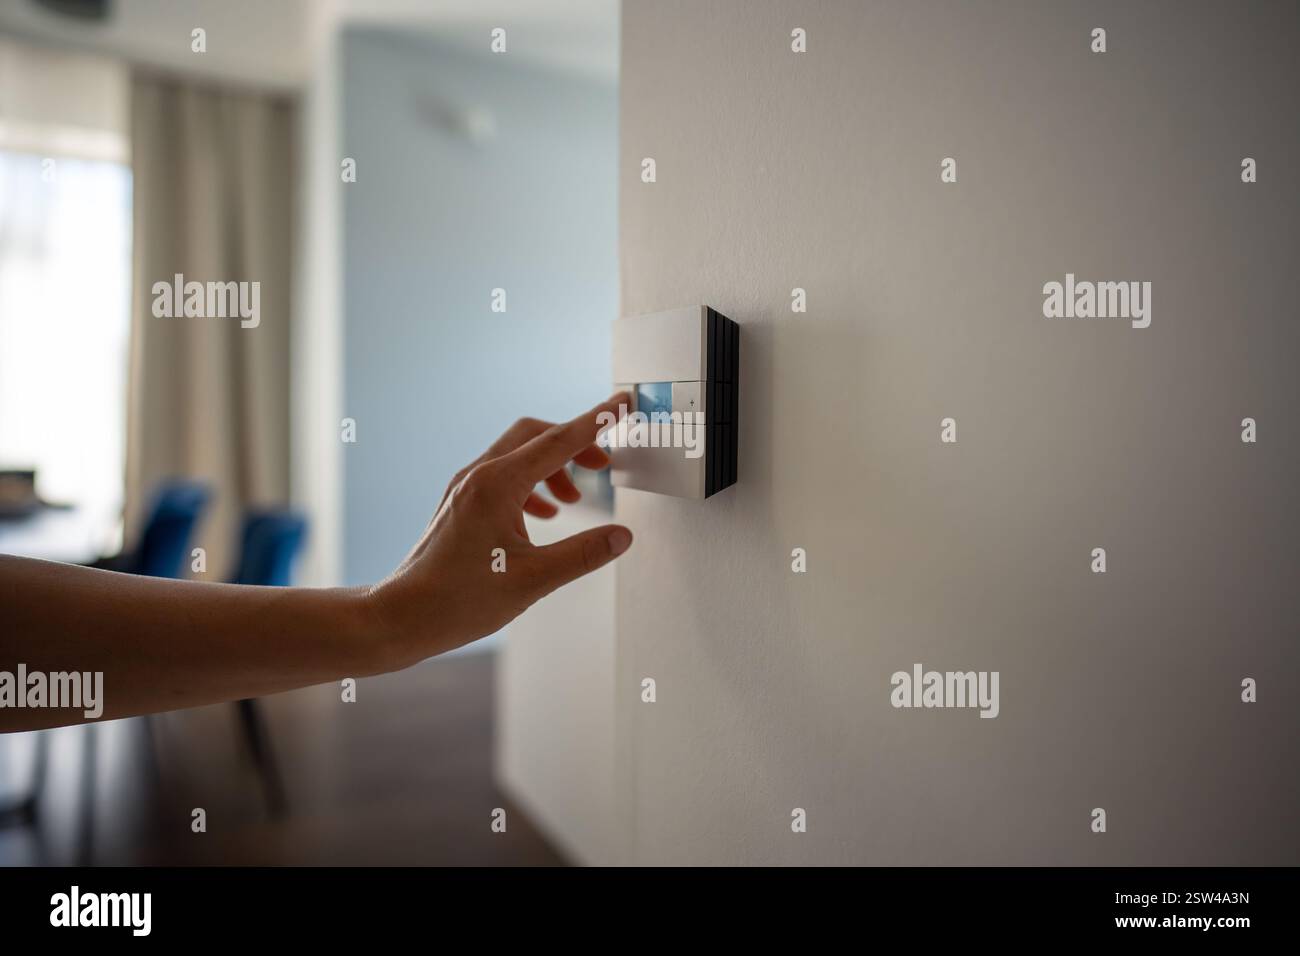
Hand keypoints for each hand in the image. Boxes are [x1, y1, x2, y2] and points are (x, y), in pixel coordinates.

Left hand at [366, 394, 632, 666]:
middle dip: (574, 444)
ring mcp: (465, 488)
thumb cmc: (457, 600)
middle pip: (536, 436)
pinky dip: (531, 484)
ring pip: (518, 455)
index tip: (622, 402)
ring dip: (552, 467)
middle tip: (604, 464)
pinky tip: (543, 515)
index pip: (559, 440)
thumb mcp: (534, 580)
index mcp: (497, 485)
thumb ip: (583, 554)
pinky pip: (503, 476)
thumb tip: (620, 536)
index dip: (597, 420)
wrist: (402, 616)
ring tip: (574, 500)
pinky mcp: (460, 503)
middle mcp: (478, 476)